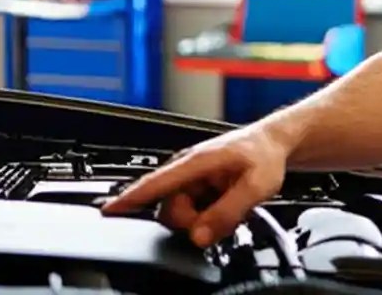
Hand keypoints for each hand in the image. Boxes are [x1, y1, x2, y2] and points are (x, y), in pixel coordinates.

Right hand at [100, 122, 292, 247]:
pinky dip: (205, 215)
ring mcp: (190, 179)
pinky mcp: (196, 187)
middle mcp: (187, 169)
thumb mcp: (257, 185)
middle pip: (169, 210)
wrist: (273, 143)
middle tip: (222, 216)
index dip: (129, 199)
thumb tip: (199, 236)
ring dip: (201, 219)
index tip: (108, 211)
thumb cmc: (264, 155)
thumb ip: (227, 212)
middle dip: (191, 222)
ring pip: (180, 214)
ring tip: (229, 205)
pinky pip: (191, 211)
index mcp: (196, 162)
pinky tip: (224, 204)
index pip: (154, 183)